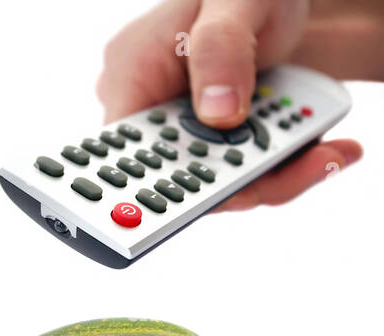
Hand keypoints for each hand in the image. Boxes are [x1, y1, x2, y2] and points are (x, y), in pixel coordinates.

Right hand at [98, 0, 366, 210]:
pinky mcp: (217, 139)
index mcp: (130, 74)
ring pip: (217, 181)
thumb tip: (217, 114)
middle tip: (299, 167)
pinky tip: (325, 149)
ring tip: (328, 152)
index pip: (124, 151)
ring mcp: (184, 128)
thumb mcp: (235, 1)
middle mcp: (150, 108)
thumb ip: (220, 51)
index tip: (195, 200)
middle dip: (240, 178)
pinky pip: (242, 173)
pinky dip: (285, 166)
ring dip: (275, 172)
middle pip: (177, 174)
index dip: (151, 186)